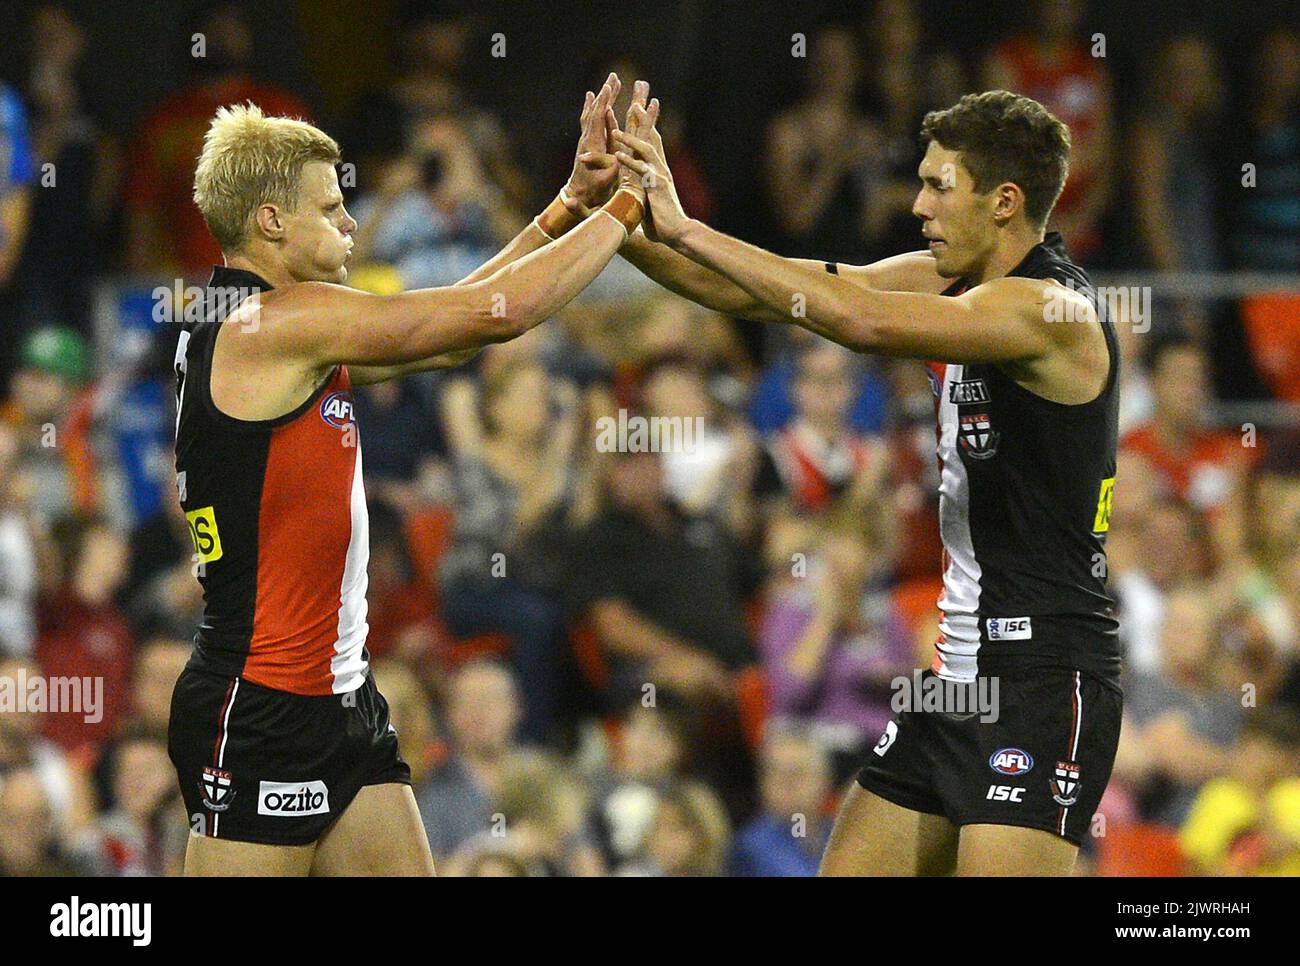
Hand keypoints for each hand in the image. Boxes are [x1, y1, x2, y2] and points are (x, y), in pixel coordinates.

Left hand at [565, 72, 621, 209]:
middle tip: (613, 76)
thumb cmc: (594, 191)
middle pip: (595, 111)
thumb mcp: (603, 181)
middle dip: (605, 94)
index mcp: (593, 145)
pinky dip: (596, 109)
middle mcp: (588, 139)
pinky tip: (598, 101)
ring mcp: (587, 140)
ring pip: (594, 114)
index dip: (604, 102)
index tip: (609, 86)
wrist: (579, 196)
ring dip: (602, 98)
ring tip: (610, 83)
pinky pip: (592, 121)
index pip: (598, 119)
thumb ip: (604, 166)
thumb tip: (608, 157)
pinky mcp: (589, 143)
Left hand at [611, 94, 688, 244]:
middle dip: (643, 118)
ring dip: (629, 138)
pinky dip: (630, 162)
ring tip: (614, 130)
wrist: (676, 233)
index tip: (636, 107)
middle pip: (651, 137)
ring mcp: (659, 175)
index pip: (650, 141)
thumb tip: (635, 187)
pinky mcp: (657, 187)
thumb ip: (641, 189)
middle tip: (635, 99)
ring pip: (645, 149)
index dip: (644, 124)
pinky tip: (619, 155)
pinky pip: (641, 171)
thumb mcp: (648, 200)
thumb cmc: (661, 222)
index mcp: (656, 170)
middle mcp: (659, 168)